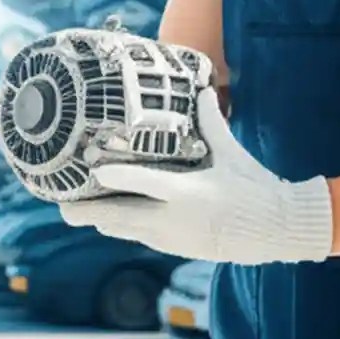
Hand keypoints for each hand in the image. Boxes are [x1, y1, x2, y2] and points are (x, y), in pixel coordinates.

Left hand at [58, 88, 334, 263]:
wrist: (276, 232)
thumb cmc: (254, 189)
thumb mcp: (233, 156)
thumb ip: (213, 124)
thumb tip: (204, 90)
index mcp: (190, 193)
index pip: (148, 184)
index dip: (119, 180)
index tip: (95, 172)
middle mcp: (175, 219)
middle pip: (122, 218)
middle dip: (89, 213)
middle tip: (63, 206)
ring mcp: (172, 238)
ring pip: (125, 230)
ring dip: (101, 221)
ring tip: (74, 209)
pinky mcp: (174, 248)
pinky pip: (139, 236)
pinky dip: (121, 227)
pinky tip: (105, 219)